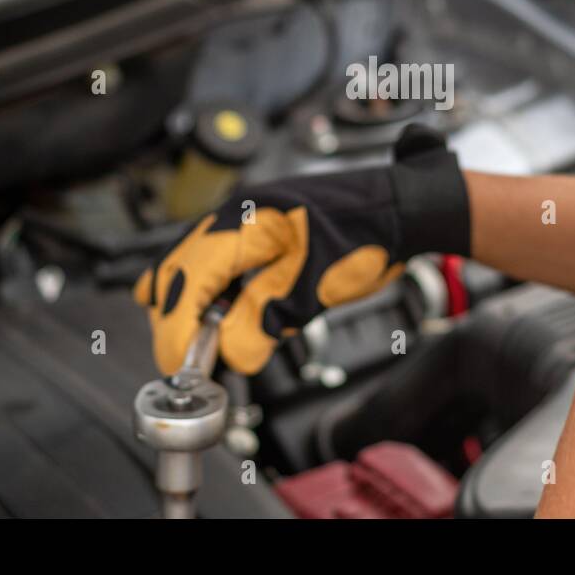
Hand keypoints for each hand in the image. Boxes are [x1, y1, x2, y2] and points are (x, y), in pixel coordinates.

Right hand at [134, 124, 468, 375]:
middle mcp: (234, 216)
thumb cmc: (366, 234)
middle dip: (175, 320)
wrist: (400, 209)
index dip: (175, 325)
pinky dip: (207, 295)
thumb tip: (232, 354)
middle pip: (176, 271)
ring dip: (187, 308)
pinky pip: (213, 266)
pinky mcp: (254, 236)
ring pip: (189, 268)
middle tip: (189, 363)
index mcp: (244, 221)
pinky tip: (221, 320)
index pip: (185, 277)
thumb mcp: (316, 287)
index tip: (179, 365)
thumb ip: (267, 319)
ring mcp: (242, 222)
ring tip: (203, 346)